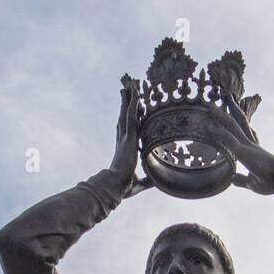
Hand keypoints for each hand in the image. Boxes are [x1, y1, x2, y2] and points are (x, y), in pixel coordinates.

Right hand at [110, 80, 151, 197]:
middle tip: (125, 92)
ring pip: (127, 114)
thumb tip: (157, 183)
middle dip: (125, 105)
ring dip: (128, 100)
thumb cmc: (124, 188)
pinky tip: (133, 92)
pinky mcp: (128, 136)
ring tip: (128, 86)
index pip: (125, 132)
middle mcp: (123, 141)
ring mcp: (125, 138)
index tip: (127, 111)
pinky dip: (132, 103)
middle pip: (124, 118)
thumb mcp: (140, 184)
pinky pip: (131, 115)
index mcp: (124, 151)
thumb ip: (148, 181)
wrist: (116, 186)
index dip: (126, 121)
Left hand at [204, 96, 273, 195]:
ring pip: (231, 126)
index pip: (246, 133)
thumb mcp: (253, 183)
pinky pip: (228, 139)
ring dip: (221, 115)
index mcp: (253, 151)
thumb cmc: (271, 182)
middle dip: (231, 110)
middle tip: (225, 98)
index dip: (241, 122)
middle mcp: (250, 145)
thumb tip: (233, 178)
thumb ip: (242, 180)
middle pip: (238, 123)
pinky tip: (208, 126)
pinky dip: (218, 133)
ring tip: (211, 105)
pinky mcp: (243, 152)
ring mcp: (246, 146)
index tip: (238, 112)